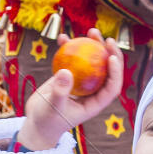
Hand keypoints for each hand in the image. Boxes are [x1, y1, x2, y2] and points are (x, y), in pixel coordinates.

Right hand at [18, 31, 123, 151]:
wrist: (36, 122)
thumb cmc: (47, 121)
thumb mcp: (53, 108)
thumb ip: (60, 92)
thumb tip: (66, 71)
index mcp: (95, 103)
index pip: (112, 87)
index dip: (116, 72)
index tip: (112, 57)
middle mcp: (91, 91)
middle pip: (106, 70)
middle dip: (110, 53)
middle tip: (107, 39)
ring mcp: (80, 82)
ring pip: (91, 61)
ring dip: (92, 45)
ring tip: (91, 31)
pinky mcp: (68, 76)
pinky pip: (72, 59)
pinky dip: (68, 48)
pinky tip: (62, 37)